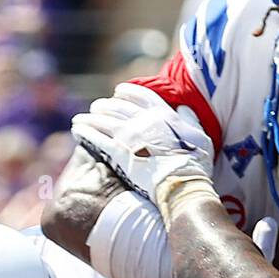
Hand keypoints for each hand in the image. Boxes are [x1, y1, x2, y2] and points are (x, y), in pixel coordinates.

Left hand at [71, 83, 214, 200]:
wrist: (182, 186)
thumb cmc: (195, 166)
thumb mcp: (201, 138)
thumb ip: (190, 120)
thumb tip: (184, 108)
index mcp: (164, 115)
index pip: (142, 96)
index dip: (128, 92)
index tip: (118, 91)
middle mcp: (144, 121)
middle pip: (118, 107)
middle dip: (105, 105)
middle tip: (96, 106)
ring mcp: (130, 136)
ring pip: (104, 120)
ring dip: (90, 117)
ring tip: (80, 117)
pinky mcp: (118, 154)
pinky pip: (97, 139)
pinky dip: (86, 132)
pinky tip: (77, 130)